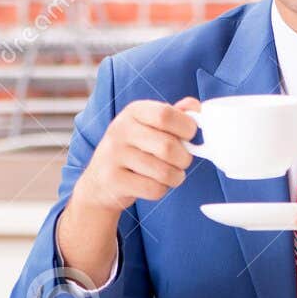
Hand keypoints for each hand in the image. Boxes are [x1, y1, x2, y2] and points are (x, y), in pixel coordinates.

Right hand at [71, 97, 199, 215]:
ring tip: (171, 175)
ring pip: (164, 171)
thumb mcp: (150, 126)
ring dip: (176, 177)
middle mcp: (120, 129)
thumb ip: (174, 115)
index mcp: (133, 111)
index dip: (186, 128)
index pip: (166, 114)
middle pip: (168, 146)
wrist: (100, 181)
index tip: (189, 136)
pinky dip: (162, 190)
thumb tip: (196, 107)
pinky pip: (153, 189)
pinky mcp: (113, 180)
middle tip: (182, 161)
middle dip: (184, 158)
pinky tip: (155, 184)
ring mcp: (114, 155)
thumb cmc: (135, 150)